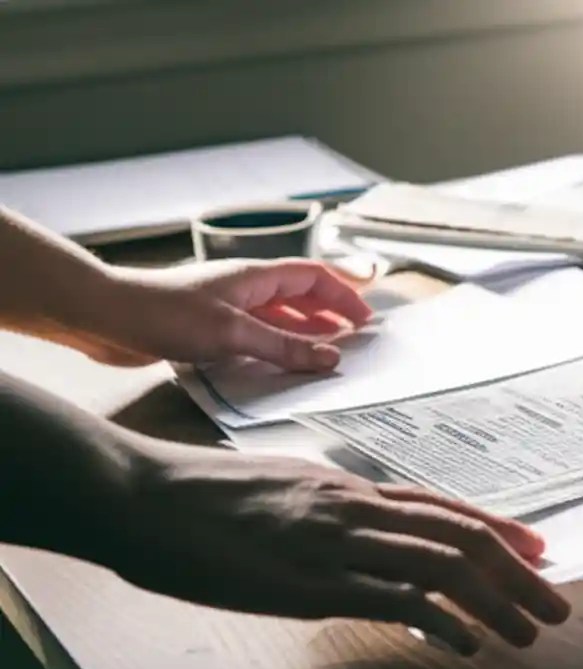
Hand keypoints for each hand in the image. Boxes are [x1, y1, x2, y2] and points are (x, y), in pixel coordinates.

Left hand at [66, 258, 373, 370]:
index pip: (313, 277)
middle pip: (298, 296)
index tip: (365, 320)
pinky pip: (253, 337)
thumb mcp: (233, 333)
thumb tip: (330, 357)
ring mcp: (225, 308)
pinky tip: (278, 367)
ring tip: (324, 355)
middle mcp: (244, 289)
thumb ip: (284, 347)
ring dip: (302, 334)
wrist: (105, 317)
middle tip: (352, 340)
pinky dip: (273, 349)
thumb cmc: (165, 313)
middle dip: (328, 315)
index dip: (343, 295)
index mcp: (255, 276)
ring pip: (277, 318)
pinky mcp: (206, 330)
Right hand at [100, 438, 569, 654]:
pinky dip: (444, 619)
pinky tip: (468, 642)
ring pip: (444, 564)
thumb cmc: (202, 496)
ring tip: (530, 630)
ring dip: (497, 600)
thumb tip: (362, 524)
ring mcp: (339, 544)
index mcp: (350, 487)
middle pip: (461, 536)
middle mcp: (357, 509)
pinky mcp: (313, 583)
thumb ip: (330, 506)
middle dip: (518, 572)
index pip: (444, 506)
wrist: (142, 495)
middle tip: (556, 601)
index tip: (538, 550)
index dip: (499, 528)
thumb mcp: (283, 487)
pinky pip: (397, 597)